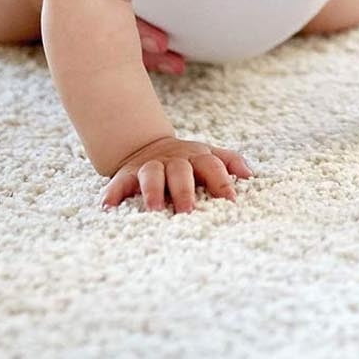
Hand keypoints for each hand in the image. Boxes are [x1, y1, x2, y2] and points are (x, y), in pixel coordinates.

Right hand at [0, 0, 183, 73]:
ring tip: (173, 62)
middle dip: (131, 36)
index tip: (155, 22)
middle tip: (171, 54)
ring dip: (129, 44)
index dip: (122, 0)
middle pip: (93, 14)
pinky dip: (117, 36)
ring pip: (92, 25)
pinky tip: (158, 52)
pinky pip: (88, 21)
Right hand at [102, 136, 252, 212]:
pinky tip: (108, 208)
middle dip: (185, 191)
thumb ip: (228, 162)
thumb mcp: (207, 155)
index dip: (222, 182)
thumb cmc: (186, 160)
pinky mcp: (126, 174)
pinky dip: (112, 194)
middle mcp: (173, 160)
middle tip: (188, 212)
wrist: (148, 146)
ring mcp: (149, 166)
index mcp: (197, 156)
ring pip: (151, 175)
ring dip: (152, 192)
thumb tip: (250, 175)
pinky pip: (118, 184)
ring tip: (154, 210)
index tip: (231, 201)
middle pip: (181, 172)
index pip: (213, 166)